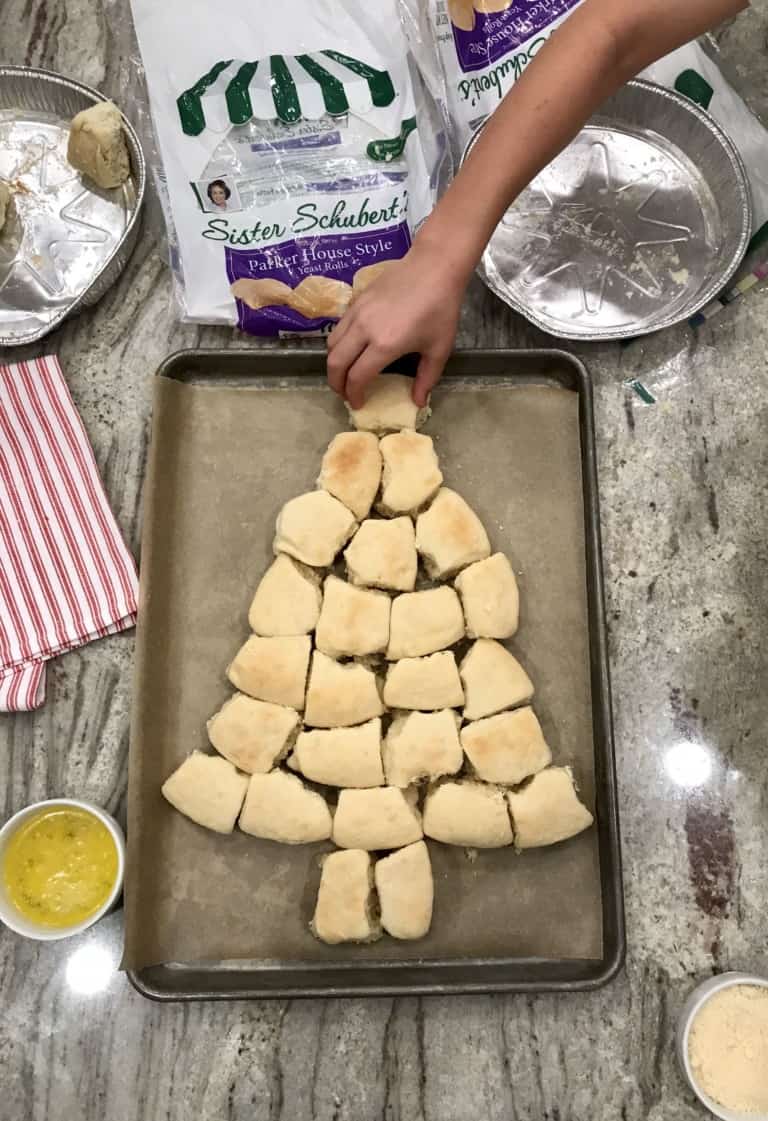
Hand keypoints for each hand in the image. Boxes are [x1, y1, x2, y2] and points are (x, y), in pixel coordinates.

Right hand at [327, 240, 466, 408]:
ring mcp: (357, 313)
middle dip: (336, 384)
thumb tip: (418, 403)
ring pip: (331, 344)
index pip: (356, 377)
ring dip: (334, 363)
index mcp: (385, 345)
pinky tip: (352, 349)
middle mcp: (364, 330)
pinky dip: (338, 344)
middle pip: (335, 363)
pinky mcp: (356, 301)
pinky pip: (338, 328)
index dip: (354, 395)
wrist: (434, 267)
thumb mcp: (439, 348)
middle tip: (345, 393)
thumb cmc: (441, 309)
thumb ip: (426, 379)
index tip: (358, 403)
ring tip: (345, 373)